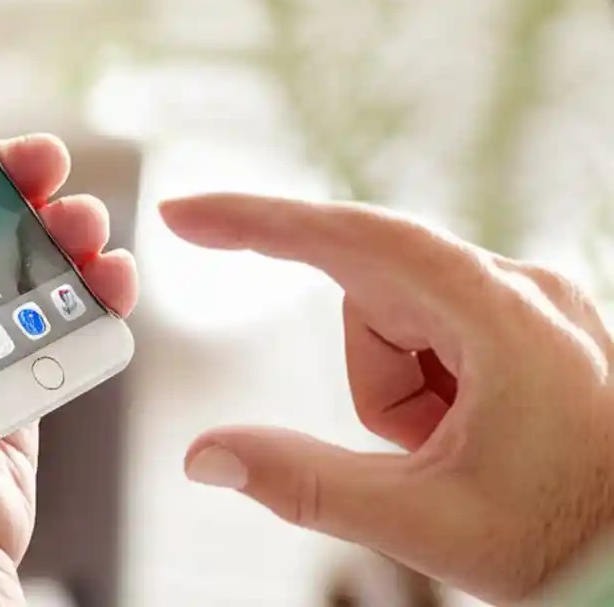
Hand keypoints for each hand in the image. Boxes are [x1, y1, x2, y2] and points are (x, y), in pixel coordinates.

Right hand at [161, 194, 613, 603]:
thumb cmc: (569, 540)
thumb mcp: (424, 523)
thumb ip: (305, 484)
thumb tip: (204, 455)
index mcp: (502, 318)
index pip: (356, 238)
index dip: (259, 220)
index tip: (184, 213)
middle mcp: (519, 288)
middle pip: (372, 299)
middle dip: (375, 383)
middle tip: (420, 454)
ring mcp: (528, 303)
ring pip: (399, 321)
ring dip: (399, 391)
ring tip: (454, 453)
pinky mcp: (527, 323)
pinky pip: (434, 334)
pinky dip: (427, 386)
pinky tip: (474, 435)